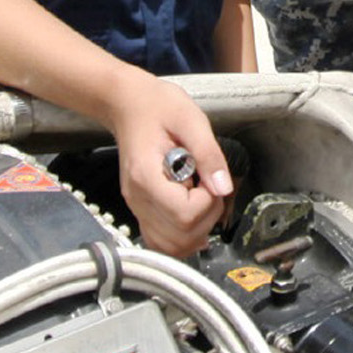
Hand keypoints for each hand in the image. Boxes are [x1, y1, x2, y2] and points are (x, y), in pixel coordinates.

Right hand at [107, 76, 234, 257]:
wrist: (129, 105)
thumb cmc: (159, 108)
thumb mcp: (192, 121)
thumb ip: (209, 155)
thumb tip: (224, 188)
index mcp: (147, 177)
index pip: (184, 214)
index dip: (207, 201)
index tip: (209, 178)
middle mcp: (137, 199)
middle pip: (179, 237)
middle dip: (207, 217)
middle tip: (209, 188)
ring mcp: (137, 207)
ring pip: (170, 247)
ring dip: (197, 230)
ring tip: (201, 198)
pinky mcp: (141, 208)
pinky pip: (162, 240)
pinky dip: (183, 235)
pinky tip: (193, 212)